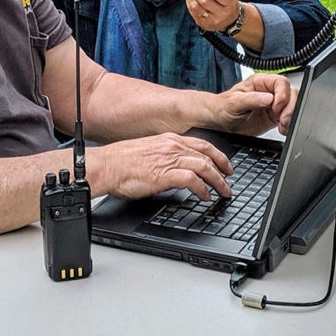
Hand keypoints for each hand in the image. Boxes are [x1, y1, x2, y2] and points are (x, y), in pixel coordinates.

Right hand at [98, 133, 233, 200]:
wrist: (106, 166)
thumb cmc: (121, 162)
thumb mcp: (148, 152)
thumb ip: (165, 157)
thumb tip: (176, 171)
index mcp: (169, 139)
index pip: (202, 144)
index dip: (218, 155)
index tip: (224, 164)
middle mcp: (173, 146)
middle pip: (208, 156)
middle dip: (223, 169)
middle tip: (229, 180)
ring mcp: (170, 159)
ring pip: (205, 167)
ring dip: (217, 181)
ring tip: (223, 192)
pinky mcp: (166, 173)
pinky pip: (193, 181)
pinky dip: (202, 189)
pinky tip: (205, 196)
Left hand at [213, 73, 297, 135]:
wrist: (221, 123)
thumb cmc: (223, 108)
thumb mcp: (234, 103)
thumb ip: (251, 99)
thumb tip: (268, 98)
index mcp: (260, 82)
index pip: (281, 82)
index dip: (283, 94)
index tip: (276, 106)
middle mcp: (269, 91)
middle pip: (291, 93)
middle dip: (290, 107)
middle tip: (282, 119)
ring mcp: (274, 104)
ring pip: (293, 105)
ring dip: (291, 116)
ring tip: (282, 125)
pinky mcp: (276, 116)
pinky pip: (290, 117)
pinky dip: (290, 124)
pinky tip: (282, 128)